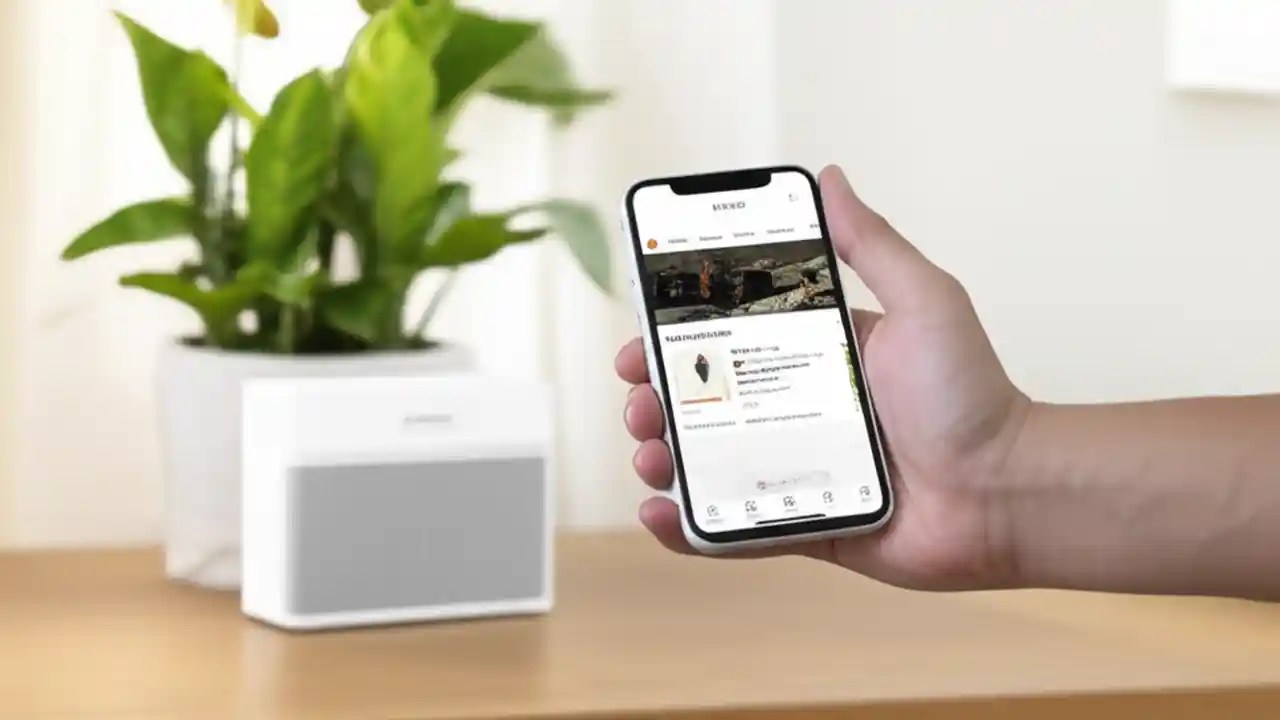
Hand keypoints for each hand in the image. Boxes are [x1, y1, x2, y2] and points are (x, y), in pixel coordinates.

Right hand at [616, 165, 1032, 589]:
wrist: (1006, 493)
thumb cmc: (971, 396)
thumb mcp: (923, 300)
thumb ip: (871, 243)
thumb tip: (830, 177)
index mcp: (814, 358)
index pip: (727, 341)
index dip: (676, 337)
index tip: (643, 334)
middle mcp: (796, 413)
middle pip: (703, 403)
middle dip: (657, 397)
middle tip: (641, 399)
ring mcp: (794, 470)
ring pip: (703, 464)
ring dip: (659, 457)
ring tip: (649, 453)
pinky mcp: (799, 525)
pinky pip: (730, 528)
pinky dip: (685, 526)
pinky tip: (661, 512)